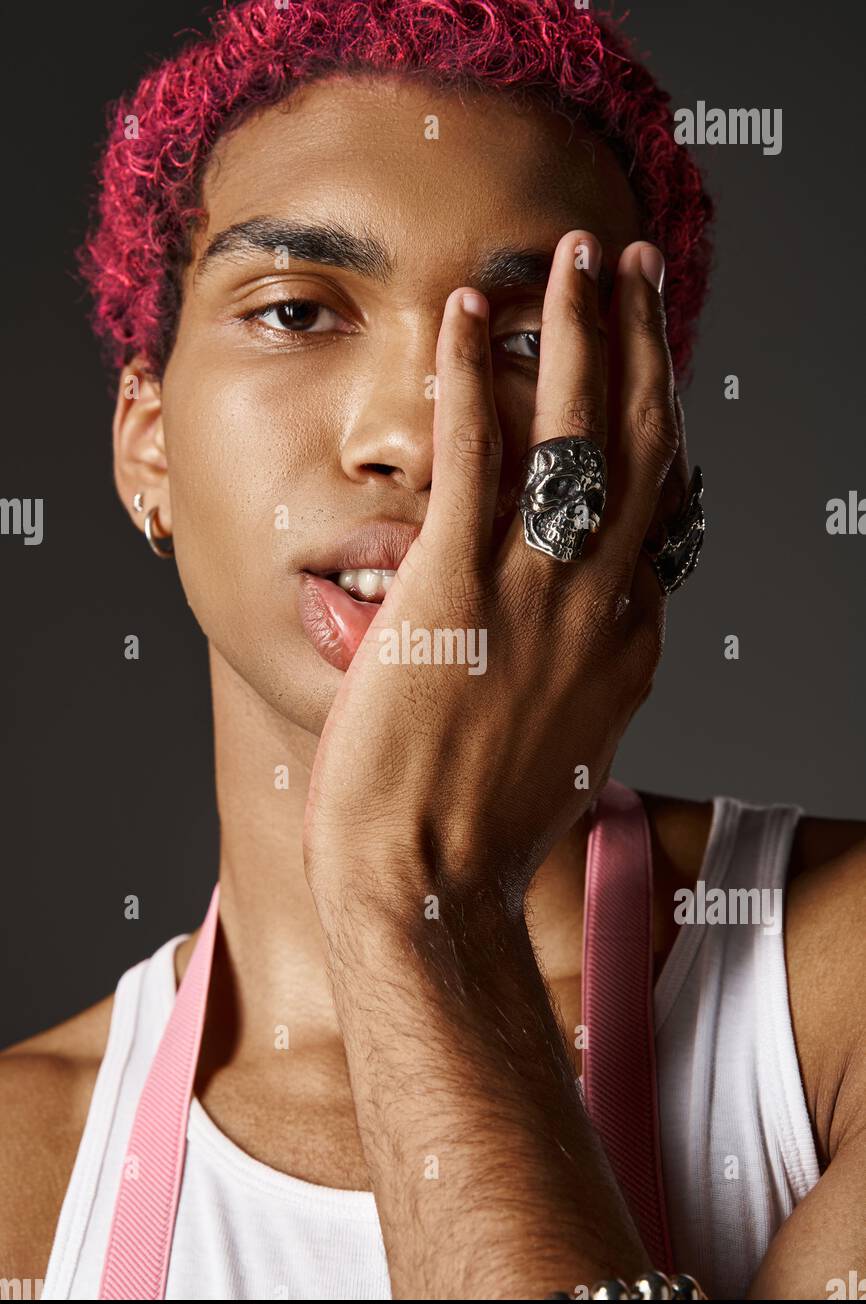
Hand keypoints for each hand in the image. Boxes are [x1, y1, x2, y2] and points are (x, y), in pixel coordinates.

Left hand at [303, 230, 687, 916]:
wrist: (428, 886)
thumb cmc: (480, 827)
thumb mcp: (568, 743)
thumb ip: (583, 671)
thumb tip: (576, 631)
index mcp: (629, 641)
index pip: (660, 509)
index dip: (656, 421)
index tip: (645, 366)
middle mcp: (601, 605)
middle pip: (641, 447)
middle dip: (643, 344)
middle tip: (632, 270)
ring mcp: (533, 595)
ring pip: (576, 433)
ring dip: (580, 329)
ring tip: (578, 256)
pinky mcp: (454, 592)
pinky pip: (473, 458)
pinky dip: (472, 375)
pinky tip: (470, 312)